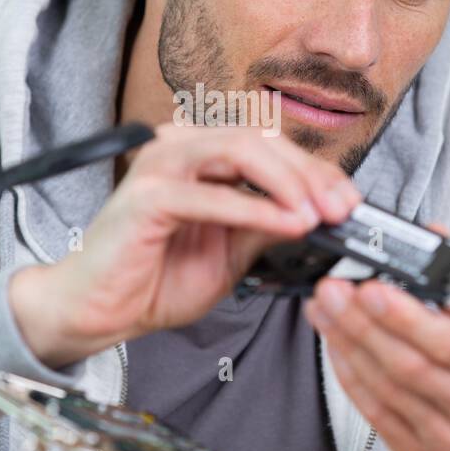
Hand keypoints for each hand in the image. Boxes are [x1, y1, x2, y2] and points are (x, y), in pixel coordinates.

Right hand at [12, 122, 361, 367]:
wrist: (100, 310)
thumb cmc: (155, 278)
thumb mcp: (231, 251)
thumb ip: (265, 224)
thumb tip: (317, 212)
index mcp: (199, 154)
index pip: (268, 146)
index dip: (314, 170)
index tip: (349, 200)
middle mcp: (178, 148)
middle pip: (259, 140)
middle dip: (309, 174)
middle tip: (342, 208)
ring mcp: (159, 166)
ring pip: (239, 152)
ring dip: (287, 183)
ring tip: (317, 215)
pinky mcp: (147, 196)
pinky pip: (213, 196)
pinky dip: (255, 210)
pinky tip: (287, 225)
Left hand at [303, 229, 449, 450]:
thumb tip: (428, 242)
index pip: (448, 342)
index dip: (403, 316)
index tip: (369, 289)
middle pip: (407, 366)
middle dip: (360, 324)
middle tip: (331, 292)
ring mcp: (449, 440)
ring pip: (384, 389)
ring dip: (346, 345)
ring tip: (324, 311)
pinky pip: (375, 413)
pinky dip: (349, 376)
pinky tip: (336, 347)